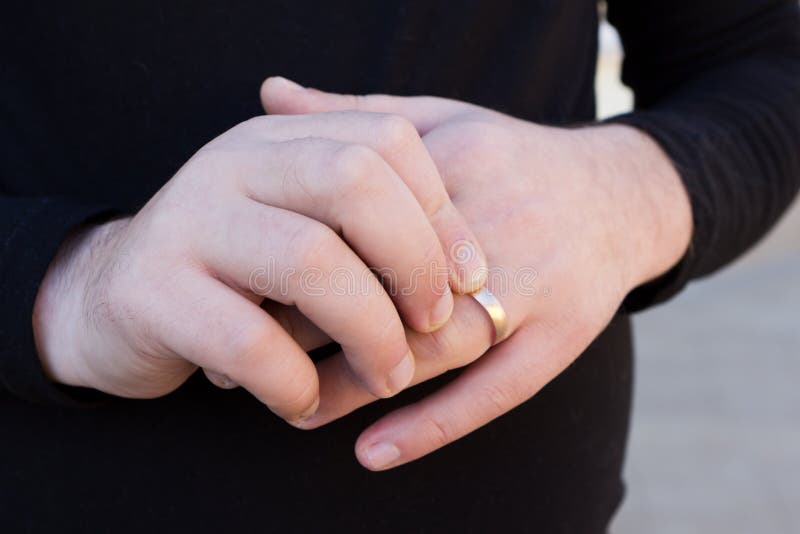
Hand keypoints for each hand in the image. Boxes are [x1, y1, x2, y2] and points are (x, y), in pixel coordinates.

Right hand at [32, 110, 487, 423]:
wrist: (112, 300)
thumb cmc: (237, 270)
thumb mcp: (298, 223)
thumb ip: (369, 220)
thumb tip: (469, 259)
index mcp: (277, 139)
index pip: (385, 139)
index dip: (441, 210)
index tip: (469, 277)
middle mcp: (231, 164)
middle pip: (354, 182)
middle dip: (414, 261)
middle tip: (435, 323)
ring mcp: (186, 222)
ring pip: (310, 261)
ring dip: (370, 333)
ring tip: (388, 376)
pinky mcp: (152, 292)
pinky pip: (251, 341)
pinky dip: (297, 381)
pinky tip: (305, 399)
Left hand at [260, 78, 691, 466]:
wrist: (619, 195)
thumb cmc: (511, 158)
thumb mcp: (441, 117)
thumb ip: (357, 113)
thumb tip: (269, 93)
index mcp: (456, 165)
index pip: (359, 218)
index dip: (293, 256)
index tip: (240, 282)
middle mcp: (496, 228)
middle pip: (392, 289)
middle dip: (314, 325)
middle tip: (251, 353)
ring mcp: (534, 288)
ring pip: (434, 347)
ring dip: (357, 385)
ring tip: (294, 403)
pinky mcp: (560, 338)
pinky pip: (495, 391)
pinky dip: (432, 426)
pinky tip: (373, 451)